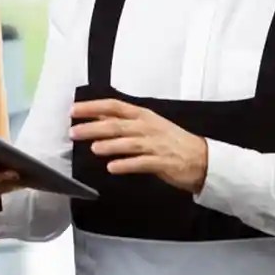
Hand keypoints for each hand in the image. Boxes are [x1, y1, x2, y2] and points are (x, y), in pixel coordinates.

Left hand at [69, 99, 208, 194]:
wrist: (201, 158)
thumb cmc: (170, 141)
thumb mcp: (147, 125)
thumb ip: (122, 122)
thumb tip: (95, 116)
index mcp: (142, 115)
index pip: (113, 106)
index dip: (92, 107)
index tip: (74, 110)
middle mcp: (147, 127)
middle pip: (116, 125)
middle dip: (93, 127)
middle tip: (73, 132)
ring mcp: (155, 145)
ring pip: (128, 143)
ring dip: (110, 145)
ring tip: (93, 148)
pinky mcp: (162, 162)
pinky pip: (141, 163)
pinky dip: (126, 165)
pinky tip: (112, 168)